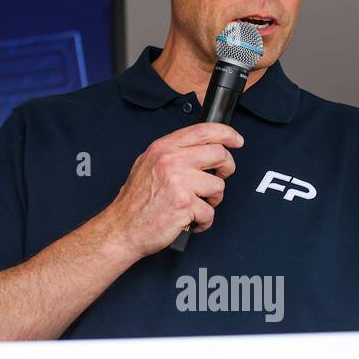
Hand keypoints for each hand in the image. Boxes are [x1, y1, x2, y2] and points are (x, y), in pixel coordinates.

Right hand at [102, 122, 242, 257]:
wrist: (123, 228)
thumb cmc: (135, 201)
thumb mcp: (147, 164)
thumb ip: (172, 152)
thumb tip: (200, 148)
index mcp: (163, 148)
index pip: (203, 131)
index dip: (226, 133)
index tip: (236, 140)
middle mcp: (171, 161)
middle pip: (219, 155)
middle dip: (226, 169)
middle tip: (218, 178)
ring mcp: (179, 182)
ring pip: (218, 186)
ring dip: (211, 200)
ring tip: (195, 204)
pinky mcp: (185, 205)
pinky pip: (210, 212)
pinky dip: (203, 221)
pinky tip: (190, 220)